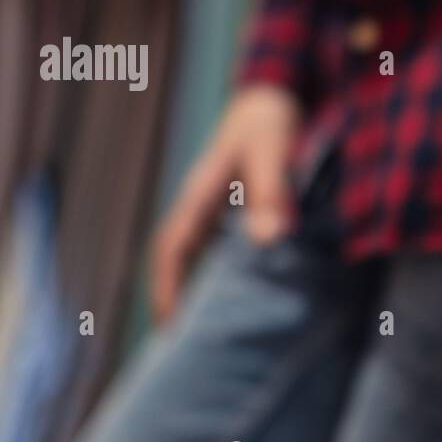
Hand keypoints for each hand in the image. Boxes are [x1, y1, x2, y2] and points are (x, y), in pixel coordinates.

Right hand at [150, 85, 298, 322]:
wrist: (275, 94)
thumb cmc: (270, 120)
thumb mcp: (273, 151)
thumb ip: (272, 192)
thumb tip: (268, 239)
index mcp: (200, 196)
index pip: (172, 250)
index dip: (167, 287)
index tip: (169, 326)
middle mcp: (202, 207)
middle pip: (181, 262)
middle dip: (179, 300)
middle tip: (187, 347)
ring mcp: (218, 210)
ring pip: (203, 258)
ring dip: (204, 291)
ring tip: (216, 335)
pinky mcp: (238, 210)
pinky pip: (227, 250)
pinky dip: (232, 275)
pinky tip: (251, 298)